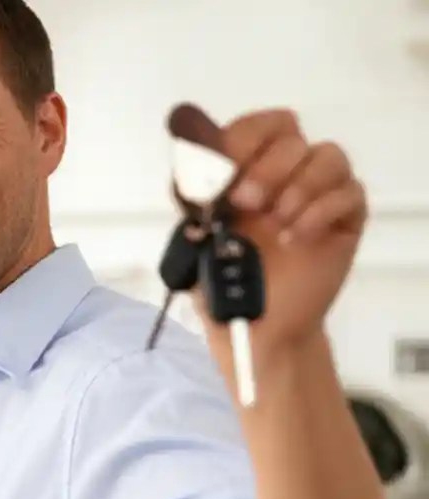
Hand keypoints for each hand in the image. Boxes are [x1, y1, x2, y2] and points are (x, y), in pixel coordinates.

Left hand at [200, 109, 366, 358]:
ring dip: (298, 186)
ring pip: (327, 155)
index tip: (225, 169)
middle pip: (290, 134)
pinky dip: (320, 212)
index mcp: (245, 171)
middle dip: (265, 166)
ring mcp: (317, 194)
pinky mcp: (345, 219)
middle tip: (246, 204)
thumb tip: (193, 166)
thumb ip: (193, 199)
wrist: (253, 328)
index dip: (241, 138)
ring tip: (276, 223)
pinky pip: (349, 193)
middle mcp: (283, 174)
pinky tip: (296, 239)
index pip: (255, 126)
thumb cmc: (221, 282)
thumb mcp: (193, 236)